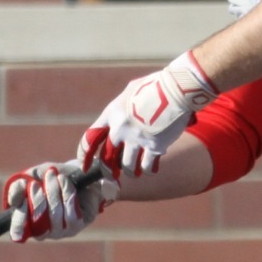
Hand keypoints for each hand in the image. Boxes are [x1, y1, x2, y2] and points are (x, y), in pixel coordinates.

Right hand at [3, 159, 117, 240]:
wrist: (78, 173)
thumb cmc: (51, 178)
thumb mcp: (31, 177)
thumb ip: (18, 188)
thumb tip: (14, 201)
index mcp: (28, 222)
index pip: (19, 232)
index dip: (19, 219)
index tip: (22, 201)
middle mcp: (43, 231)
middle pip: (38, 221)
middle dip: (37, 199)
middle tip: (36, 183)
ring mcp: (60, 231)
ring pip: (55, 215)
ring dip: (53, 192)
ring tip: (53, 175)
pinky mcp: (76, 226)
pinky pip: (71, 214)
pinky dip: (66, 194)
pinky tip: (65, 181)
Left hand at [78, 52, 217, 177]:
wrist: (177, 89)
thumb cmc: (156, 85)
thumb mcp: (132, 90)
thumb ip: (123, 106)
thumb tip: (121, 118)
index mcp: (112, 113)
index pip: (91, 138)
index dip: (84, 154)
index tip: (84, 166)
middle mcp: (120, 128)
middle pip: (107, 158)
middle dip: (108, 170)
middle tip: (112, 176)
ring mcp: (136, 139)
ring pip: (127, 165)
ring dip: (130, 171)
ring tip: (134, 172)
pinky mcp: (154, 146)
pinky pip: (147, 166)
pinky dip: (148, 169)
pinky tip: (151, 169)